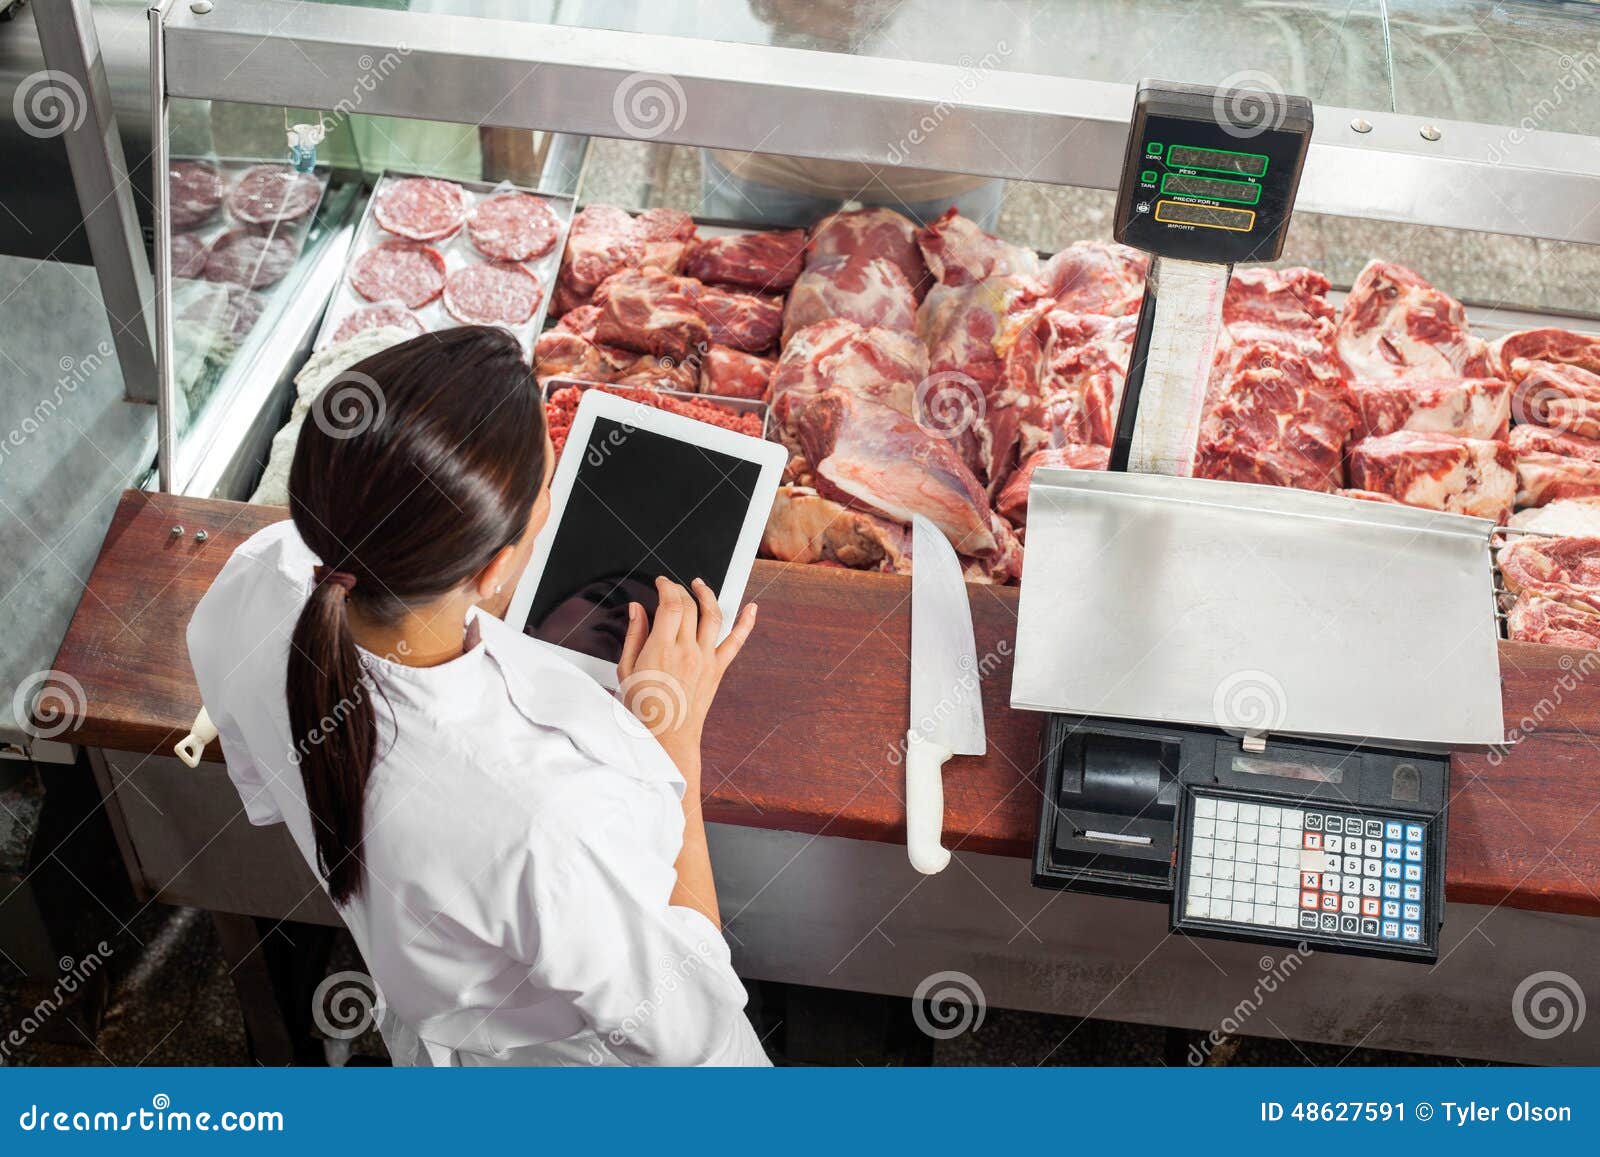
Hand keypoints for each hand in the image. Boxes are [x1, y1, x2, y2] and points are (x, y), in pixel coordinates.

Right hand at [617, 576, 757, 782]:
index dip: (667, 586)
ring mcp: (706, 659)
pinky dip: (746, 623)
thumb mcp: (627, 669)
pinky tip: (752, 608)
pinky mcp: (718, 670)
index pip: (670, 604)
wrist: (667, 738)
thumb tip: (637, 609)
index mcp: (662, 649)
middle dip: (681, 589)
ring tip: (700, 585)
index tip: (661, 582)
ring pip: (713, 616)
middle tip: (672, 586)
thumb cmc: (643, 709)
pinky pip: (736, 642)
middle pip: (690, 606)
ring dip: (708, 595)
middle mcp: (687, 651)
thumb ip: (634, 635)